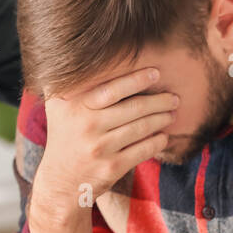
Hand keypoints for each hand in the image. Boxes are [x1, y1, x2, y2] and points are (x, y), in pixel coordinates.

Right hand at [33, 67, 178, 211]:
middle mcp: (86, 125)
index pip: (112, 88)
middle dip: (159, 101)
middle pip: (133, 108)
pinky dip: (158, 141)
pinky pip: (143, 150)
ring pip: (141, 128)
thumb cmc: (65, 136)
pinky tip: (164, 136)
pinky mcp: (112, 167)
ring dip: (162, 119)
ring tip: (172, 113)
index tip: (156, 74)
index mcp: (74, 106)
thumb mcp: (58, 107)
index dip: (137, 80)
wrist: (60, 181)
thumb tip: (80, 51)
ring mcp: (100, 147)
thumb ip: (69, 82)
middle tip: (174, 97)